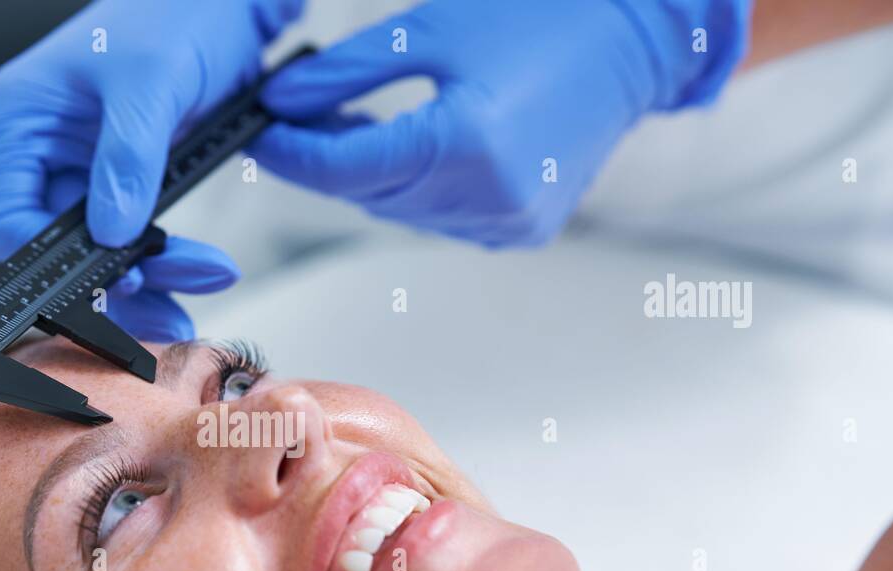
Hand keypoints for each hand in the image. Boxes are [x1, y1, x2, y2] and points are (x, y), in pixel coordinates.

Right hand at [0, 0, 304, 340]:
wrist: (226, 2)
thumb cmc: (175, 12)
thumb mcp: (149, 82)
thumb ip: (128, 159)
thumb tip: (113, 232)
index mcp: (18, 122)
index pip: (7, 223)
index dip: (52, 265)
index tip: (113, 279)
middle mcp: (41, 153)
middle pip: (58, 252)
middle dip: (116, 282)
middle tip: (171, 304)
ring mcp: (84, 171)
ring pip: (102, 256)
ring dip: (153, 279)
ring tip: (205, 277)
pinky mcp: (125, 181)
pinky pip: (134, 240)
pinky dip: (167, 260)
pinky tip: (200, 268)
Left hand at [254, 0, 750, 246]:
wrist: (635, 37)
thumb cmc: (542, 15)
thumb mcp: (427, 31)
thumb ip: (347, 75)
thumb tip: (281, 102)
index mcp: (462, 144)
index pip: (342, 167)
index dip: (290, 152)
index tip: (256, 132)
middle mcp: (484, 197)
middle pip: (367, 194)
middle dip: (325, 159)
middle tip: (295, 119)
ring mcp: (505, 221)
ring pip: (400, 210)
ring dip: (369, 175)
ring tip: (351, 126)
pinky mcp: (520, 228)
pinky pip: (441, 216)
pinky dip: (416, 189)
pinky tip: (413, 149)